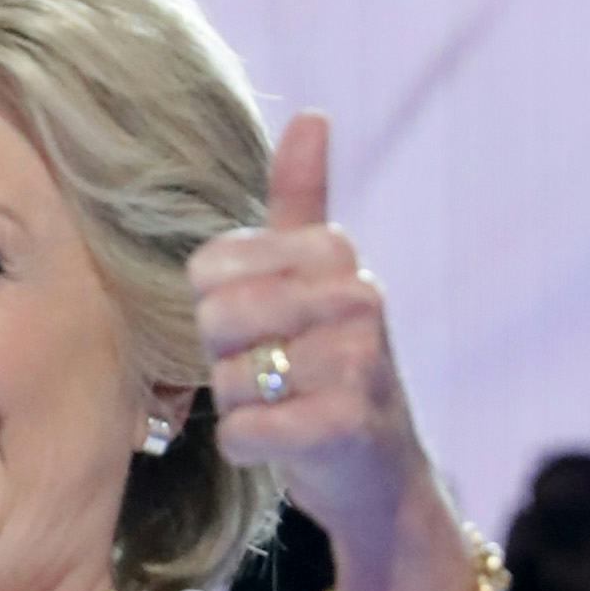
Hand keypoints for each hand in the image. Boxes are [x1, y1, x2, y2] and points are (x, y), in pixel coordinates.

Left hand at [189, 113, 458, 590]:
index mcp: (335, 252)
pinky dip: (247, 448)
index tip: (265, 329)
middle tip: (274, 375)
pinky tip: (285, 445)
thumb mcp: (318, 278)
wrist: (381, 475)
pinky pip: (242, 431)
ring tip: (287, 408)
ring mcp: (356, 361)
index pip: (208, 266)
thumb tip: (311, 114)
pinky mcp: (346, 425)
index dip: (217, 308)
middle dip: (225, 360)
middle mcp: (355, 296)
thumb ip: (301, 199)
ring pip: (226, 379)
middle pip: (212, 318)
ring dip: (241, 406)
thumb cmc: (331, 368)